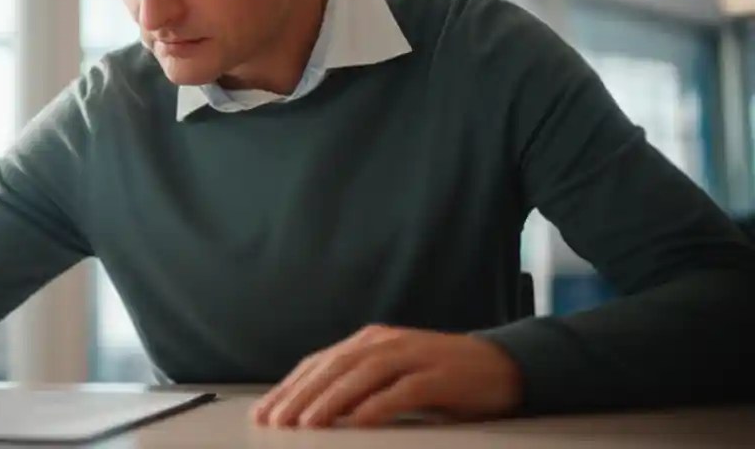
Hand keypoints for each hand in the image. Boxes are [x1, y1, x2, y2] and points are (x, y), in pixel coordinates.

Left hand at [251, 325, 522, 428]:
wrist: (500, 366)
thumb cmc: (439, 377)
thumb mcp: (390, 377)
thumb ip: (356, 387)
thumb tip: (312, 411)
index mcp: (369, 342)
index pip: (319, 363)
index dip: (289, 387)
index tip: (264, 412)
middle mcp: (385, 343)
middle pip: (333, 368)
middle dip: (300, 395)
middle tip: (276, 421)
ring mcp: (413, 356)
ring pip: (361, 375)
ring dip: (331, 400)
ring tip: (307, 423)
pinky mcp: (439, 375)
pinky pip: (403, 391)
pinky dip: (379, 405)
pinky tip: (359, 423)